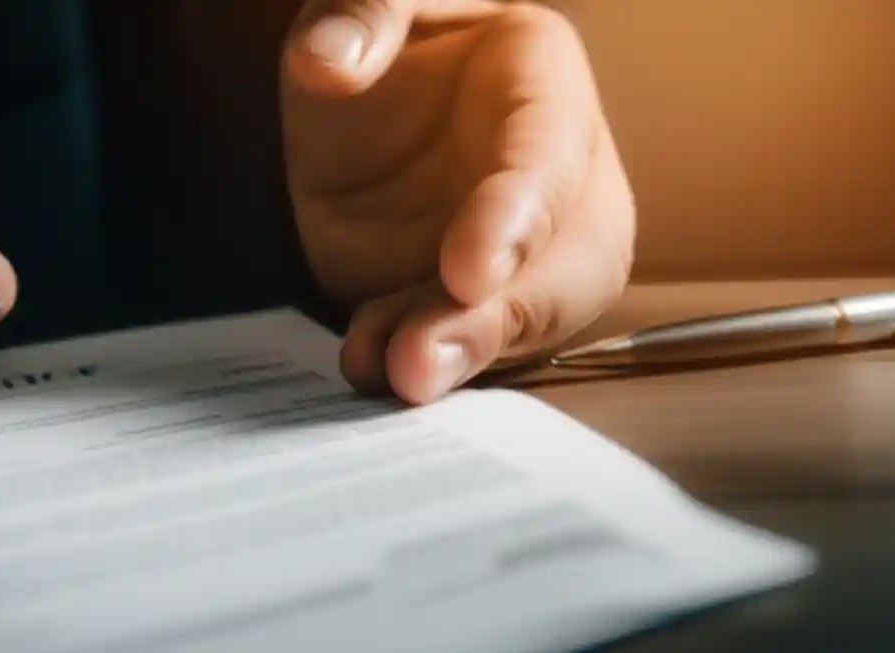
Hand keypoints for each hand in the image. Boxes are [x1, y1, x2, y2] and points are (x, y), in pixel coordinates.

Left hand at [282, 0, 634, 403]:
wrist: (355, 106)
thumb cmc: (380, 39)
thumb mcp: (372, 1)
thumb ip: (360, 12)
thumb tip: (328, 63)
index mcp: (542, 82)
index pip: (549, 159)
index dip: (517, 221)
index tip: (468, 272)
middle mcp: (556, 176)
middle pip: (566, 263)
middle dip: (500, 321)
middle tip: (422, 364)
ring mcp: (523, 248)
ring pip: (526, 319)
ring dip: (462, 355)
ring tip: (392, 373)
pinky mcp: (476, 299)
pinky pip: (474, 345)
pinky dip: (434, 363)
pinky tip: (378, 369)